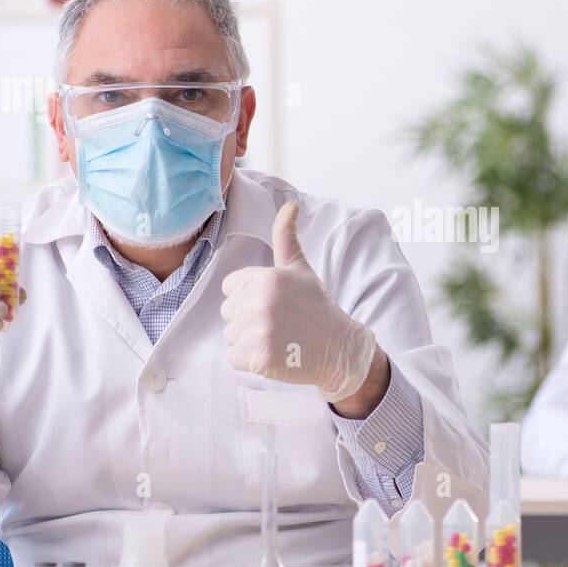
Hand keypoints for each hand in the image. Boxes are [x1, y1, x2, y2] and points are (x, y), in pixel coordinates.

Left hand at [220, 202, 377, 403]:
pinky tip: (275, 355)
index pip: (230, 289)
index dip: (249, 298)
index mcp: (266, 278)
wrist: (339, 348)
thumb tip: (289, 204)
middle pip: (229, 313)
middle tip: (279, 324)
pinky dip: (251, 362)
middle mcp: (261, 302)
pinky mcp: (260, 357)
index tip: (274, 304)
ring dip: (250, 342)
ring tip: (278, 339)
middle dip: (249, 321)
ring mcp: (260, 331)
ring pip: (231, 337)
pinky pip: (235, 358)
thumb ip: (286, 237)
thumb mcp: (300, 269)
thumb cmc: (316, 307)